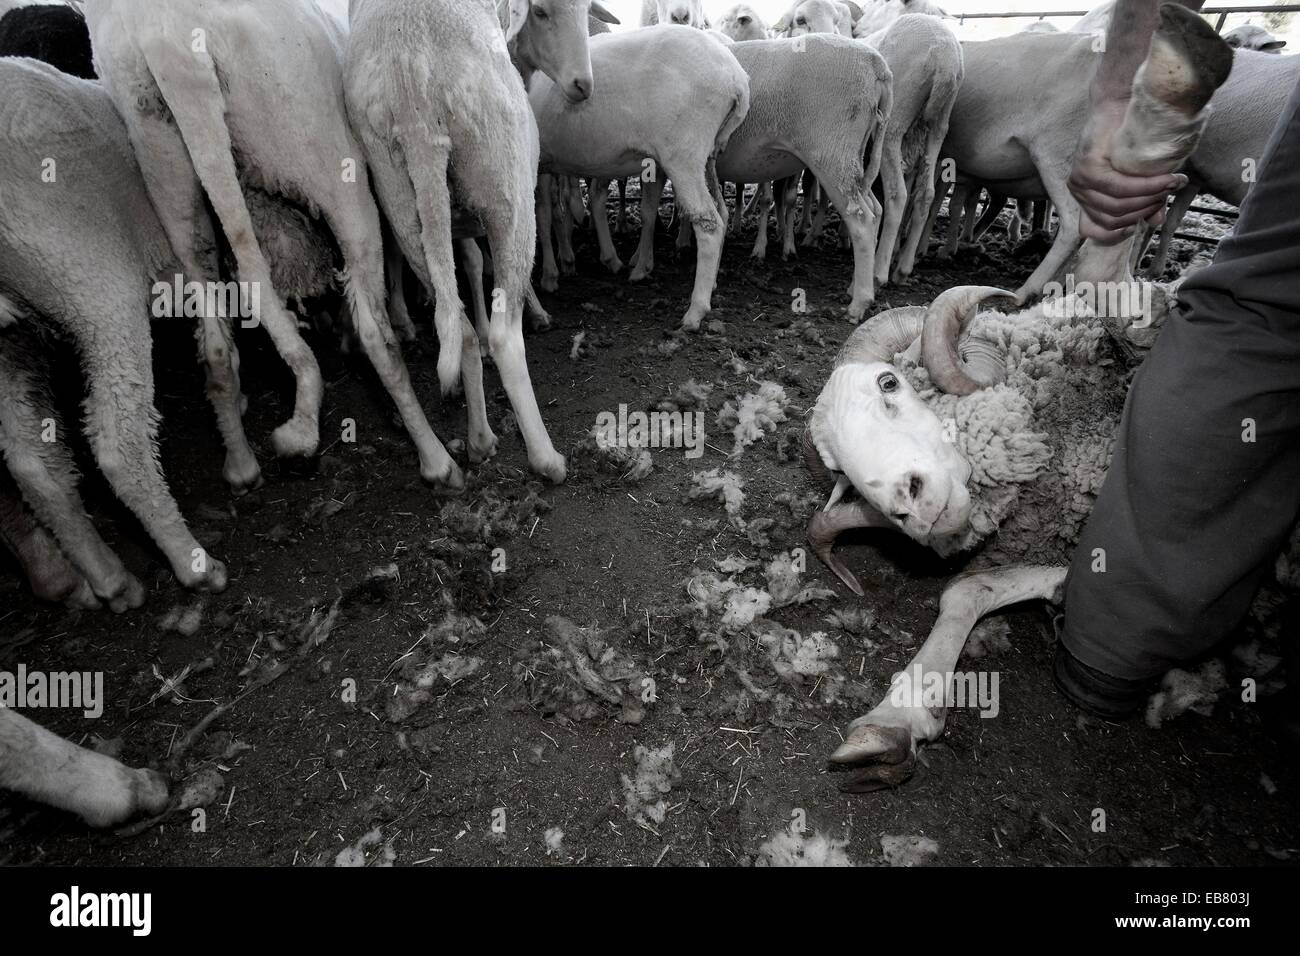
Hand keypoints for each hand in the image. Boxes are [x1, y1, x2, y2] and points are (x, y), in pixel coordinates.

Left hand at [1068, 100, 1188, 241]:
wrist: (1122, 103)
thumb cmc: (1133, 139)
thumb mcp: (1139, 176)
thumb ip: (1145, 200)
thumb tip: (1155, 222)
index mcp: (1086, 198)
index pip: (1096, 231)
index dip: (1119, 233)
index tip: (1141, 223)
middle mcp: (1078, 192)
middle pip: (1113, 219)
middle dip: (1146, 210)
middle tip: (1168, 192)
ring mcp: (1079, 181)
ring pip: (1117, 207)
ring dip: (1149, 199)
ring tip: (1170, 184)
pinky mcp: (1086, 169)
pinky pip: (1119, 188)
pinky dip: (1146, 187)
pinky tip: (1165, 181)